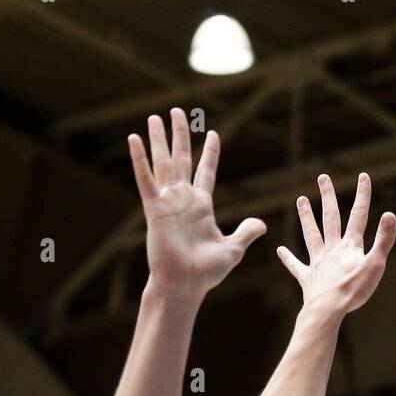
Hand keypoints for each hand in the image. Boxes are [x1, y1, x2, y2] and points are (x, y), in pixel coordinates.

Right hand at [128, 109, 265, 293]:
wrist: (185, 284)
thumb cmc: (206, 272)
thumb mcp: (234, 249)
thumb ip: (246, 232)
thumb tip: (262, 224)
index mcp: (202, 206)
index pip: (206, 171)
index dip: (210, 153)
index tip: (214, 133)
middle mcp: (184, 199)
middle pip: (182, 159)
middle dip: (181, 135)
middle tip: (178, 112)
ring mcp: (168, 202)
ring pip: (164, 163)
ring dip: (160, 140)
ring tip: (155, 117)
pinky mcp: (155, 209)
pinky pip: (146, 180)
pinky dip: (139, 160)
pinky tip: (134, 139)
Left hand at [277, 173, 395, 313]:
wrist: (328, 310)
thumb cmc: (353, 290)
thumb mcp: (375, 265)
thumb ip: (383, 240)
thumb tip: (390, 214)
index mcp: (350, 246)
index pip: (358, 216)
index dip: (362, 195)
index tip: (363, 176)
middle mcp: (332, 250)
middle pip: (330, 218)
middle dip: (328, 197)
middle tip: (323, 178)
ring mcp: (318, 263)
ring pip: (311, 235)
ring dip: (306, 217)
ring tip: (300, 200)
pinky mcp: (309, 279)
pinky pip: (297, 266)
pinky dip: (288, 258)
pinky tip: (280, 250)